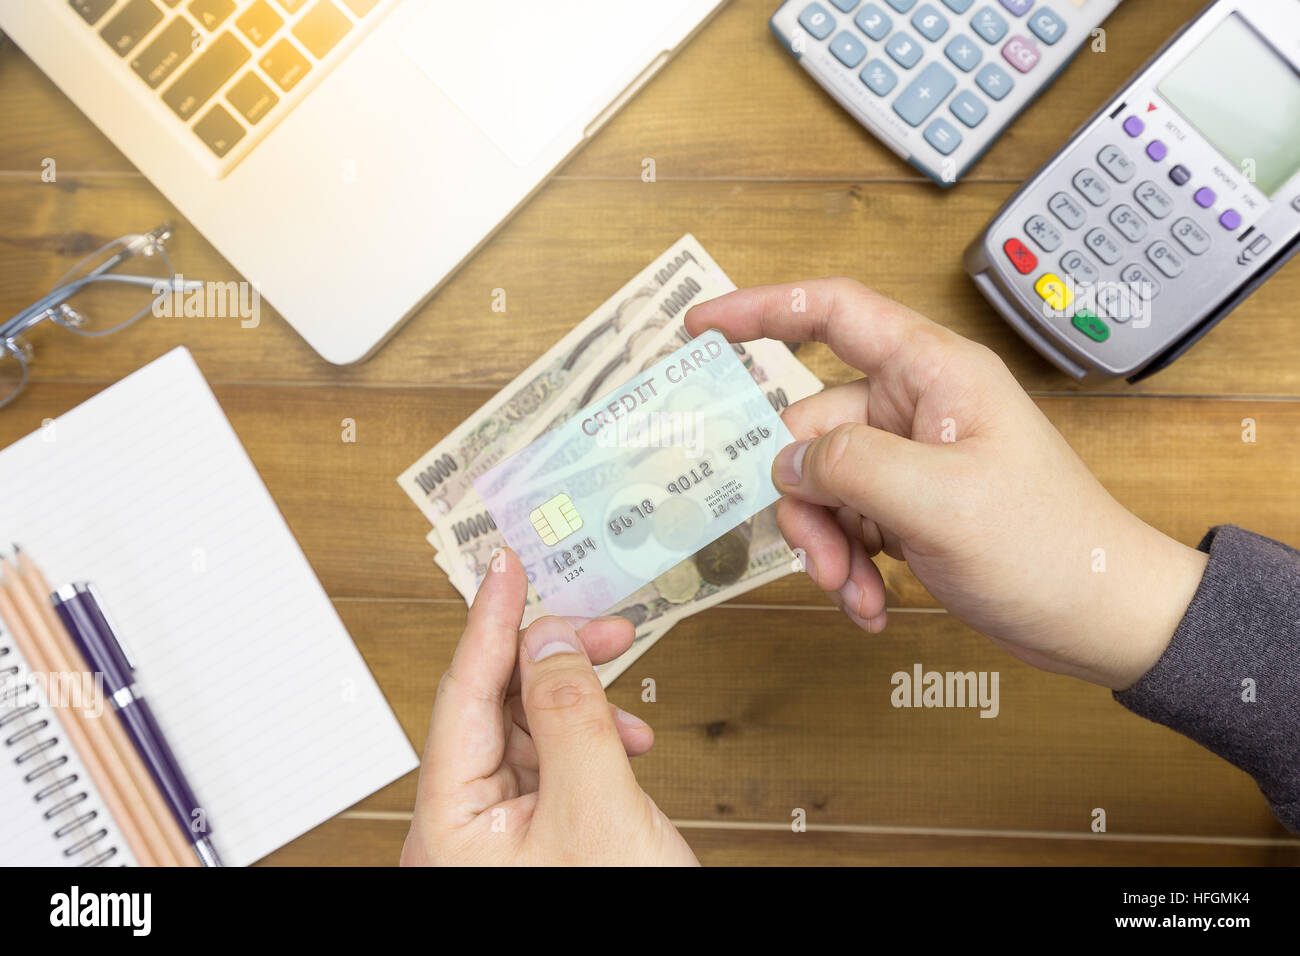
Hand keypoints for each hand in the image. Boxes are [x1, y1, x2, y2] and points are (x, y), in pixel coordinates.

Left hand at [401, 547, 697, 865]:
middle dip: (554, 663)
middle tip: (602, 627)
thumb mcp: (597, 807)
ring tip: (628, 702)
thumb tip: (548, 639)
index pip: (462, 692)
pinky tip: (628, 741)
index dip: (489, 620)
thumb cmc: (615, 919)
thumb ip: (571, 714)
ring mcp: (499, 834)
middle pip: (496, 707)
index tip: (504, 565)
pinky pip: (555, 763)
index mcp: (448, 824)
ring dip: (582, 703)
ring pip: (530, 731)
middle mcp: (462, 826)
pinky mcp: (537, 836)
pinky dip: (594, 740)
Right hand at [685, 278, 1206, 690]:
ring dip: (827, 544)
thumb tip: (786, 461)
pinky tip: (872, 602)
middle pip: (812, 426)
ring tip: (855, 591)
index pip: (834, 312)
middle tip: (819, 558)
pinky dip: (849, 564)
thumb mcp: (939, 502)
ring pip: (823, 484)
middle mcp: (916, 406)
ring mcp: (913, 458)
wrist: (1102, 618)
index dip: (761, 309)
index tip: (700, 327)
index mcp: (933, 373)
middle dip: (805, 499)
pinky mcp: (912, 504)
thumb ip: (849, 466)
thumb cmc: (1048, 546)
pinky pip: (848, 522)